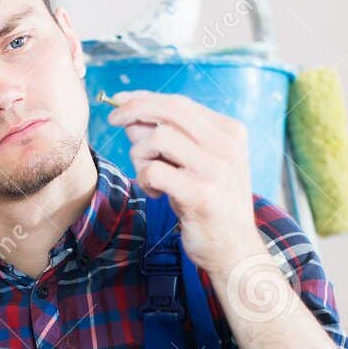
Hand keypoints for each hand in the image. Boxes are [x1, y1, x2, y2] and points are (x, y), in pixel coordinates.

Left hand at [108, 90, 267, 277]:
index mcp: (229, 132)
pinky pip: (154, 171)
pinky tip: (156, 193)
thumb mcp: (198, 164)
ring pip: (159, 138)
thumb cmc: (211, 205)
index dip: (145, 99)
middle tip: (113, 119)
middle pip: (169, 111)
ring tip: (148, 175)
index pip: (180, 103)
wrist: (234, 249)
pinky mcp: (200, 194)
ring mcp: (215, 170)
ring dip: (141, 154)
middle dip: (133, 110)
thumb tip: (132, 117)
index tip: (121, 102)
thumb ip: (171, 139)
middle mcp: (226, 146)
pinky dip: (145, 179)